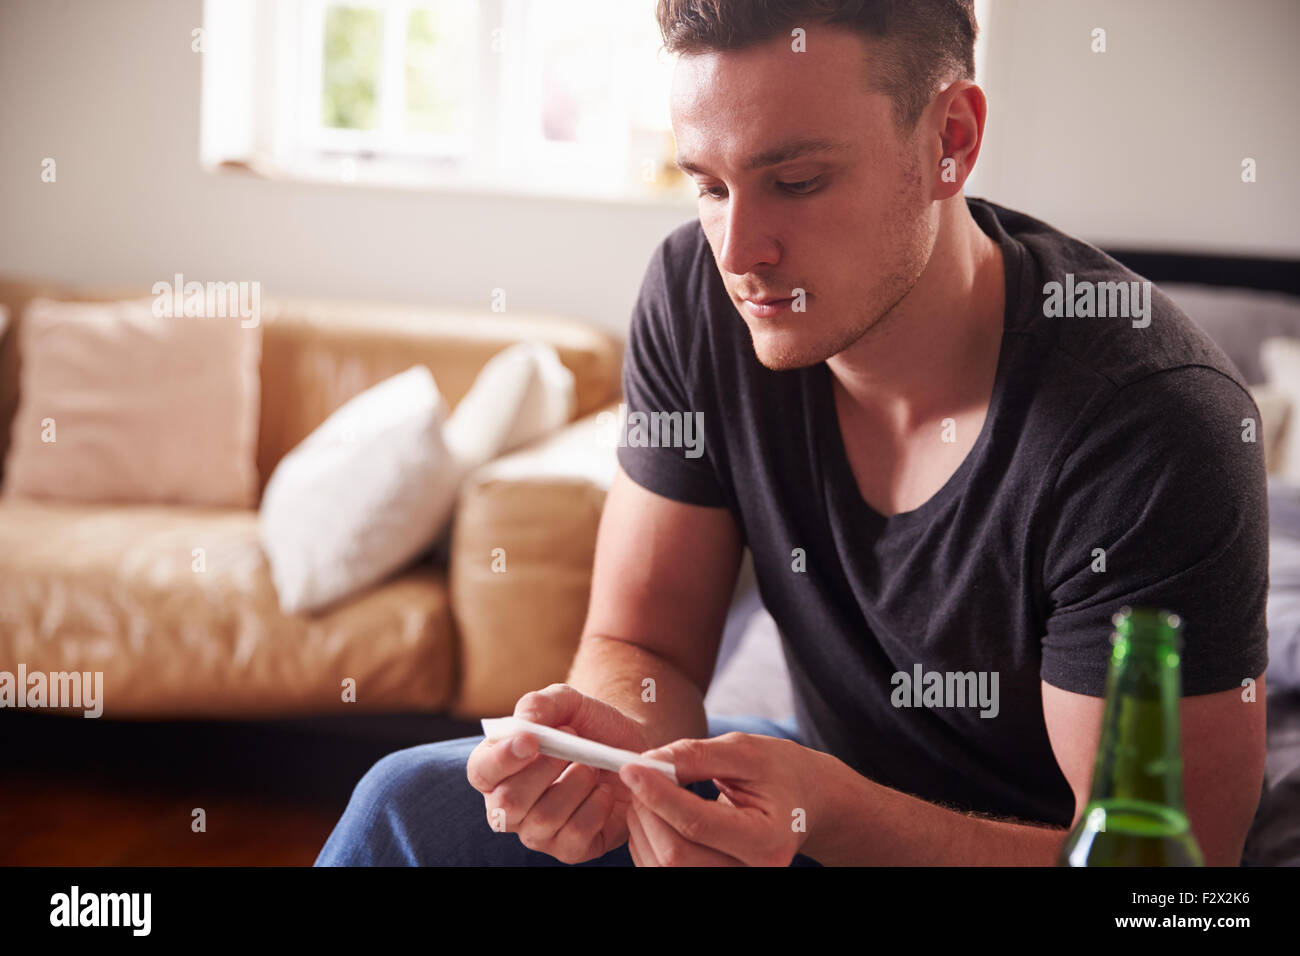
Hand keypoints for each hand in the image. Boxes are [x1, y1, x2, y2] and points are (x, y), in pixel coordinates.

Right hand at [466, 683, 648, 863]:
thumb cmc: (588, 725)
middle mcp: (510, 807)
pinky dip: (595, 807)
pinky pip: (575, 837)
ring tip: (592, 765)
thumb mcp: (566, 701)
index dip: (501, 759)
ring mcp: (538, 832)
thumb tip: (524, 723)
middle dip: (543, 771)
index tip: (531, 740)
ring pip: (543, 820)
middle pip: (507, 803)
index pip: (481, 772)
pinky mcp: (570, 848)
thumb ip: (539, 704)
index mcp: (498, 769)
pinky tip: (604, 790)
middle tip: (573, 742)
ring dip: (575, 784)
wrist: (630, 745)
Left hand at [621, 732, 830, 865]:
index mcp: (767, 839)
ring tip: (649, 790)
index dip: (658, 795)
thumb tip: (649, 763)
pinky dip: (646, 839)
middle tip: (639, 775)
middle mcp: (751, 873)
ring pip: (661, 866)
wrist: (803, 804)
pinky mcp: (711, 884)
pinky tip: (656, 812)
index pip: (697, 824)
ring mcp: (731, 883)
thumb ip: (697, 755)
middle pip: (675, 854)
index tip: (631, 767)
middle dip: (646, 810)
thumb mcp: (746, 751)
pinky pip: (660, 871)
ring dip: (641, 824)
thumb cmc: (778, 773)